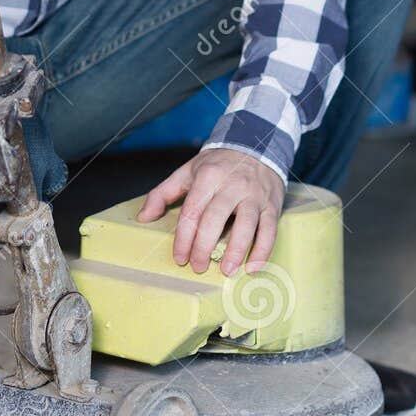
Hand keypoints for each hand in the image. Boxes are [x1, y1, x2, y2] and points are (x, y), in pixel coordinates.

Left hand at [136, 147, 283, 276]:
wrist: (256, 145)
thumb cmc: (218, 164)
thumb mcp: (188, 171)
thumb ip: (163, 193)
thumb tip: (143, 217)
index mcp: (208, 177)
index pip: (192, 211)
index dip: (184, 238)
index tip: (180, 257)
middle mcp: (232, 185)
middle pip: (215, 219)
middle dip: (204, 247)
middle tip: (197, 267)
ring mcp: (254, 195)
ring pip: (247, 225)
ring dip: (236, 251)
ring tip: (226, 271)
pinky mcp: (272, 205)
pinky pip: (269, 230)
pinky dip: (263, 251)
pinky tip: (253, 267)